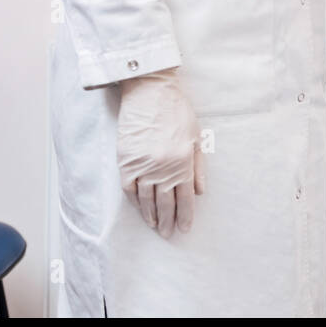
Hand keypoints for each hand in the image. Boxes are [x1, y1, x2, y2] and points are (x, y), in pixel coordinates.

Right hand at [115, 65, 204, 237]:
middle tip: (169, 235)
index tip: (184, 229)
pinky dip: (134, 202)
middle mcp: (162, 167)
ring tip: (156, 227)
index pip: (184, 198)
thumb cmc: (177, 111)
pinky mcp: (125, 161)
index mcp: (182, 162)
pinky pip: (129, 188)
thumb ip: (198, 167)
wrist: (150, 92)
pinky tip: (140, 209)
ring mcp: (142, 165)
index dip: (185, 216)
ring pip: (145, 199)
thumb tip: (200, 192)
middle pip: (165, 203)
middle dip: (168, 221)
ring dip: (151, 216)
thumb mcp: (196, 137)